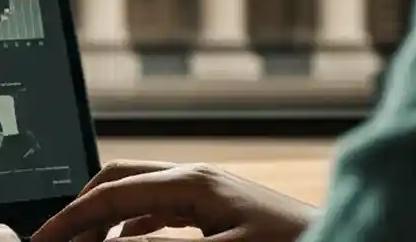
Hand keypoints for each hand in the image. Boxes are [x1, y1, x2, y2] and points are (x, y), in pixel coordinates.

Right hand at [32, 161, 317, 241]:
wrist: (344, 240)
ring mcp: (206, 191)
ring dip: (105, 222)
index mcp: (192, 183)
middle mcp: (195, 179)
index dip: (71, 219)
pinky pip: (159, 211)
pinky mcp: (217, 208)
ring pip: (137, 197)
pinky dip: (131, 228)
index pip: (112, 194)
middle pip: (118, 181)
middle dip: (81, 210)